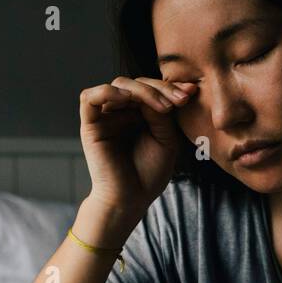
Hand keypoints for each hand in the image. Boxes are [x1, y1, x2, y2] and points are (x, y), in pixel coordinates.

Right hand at [78, 76, 198, 217]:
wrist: (130, 199)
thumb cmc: (149, 173)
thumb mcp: (165, 139)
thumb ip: (160, 114)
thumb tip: (154, 91)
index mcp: (139, 114)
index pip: (152, 89)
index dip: (170, 87)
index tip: (192, 92)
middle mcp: (121, 112)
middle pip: (137, 83)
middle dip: (161, 89)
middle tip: (180, 100)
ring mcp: (105, 117)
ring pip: (119, 85)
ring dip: (143, 91)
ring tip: (163, 107)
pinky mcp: (90, 125)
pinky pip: (89, 97)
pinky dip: (108, 92)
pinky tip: (128, 99)